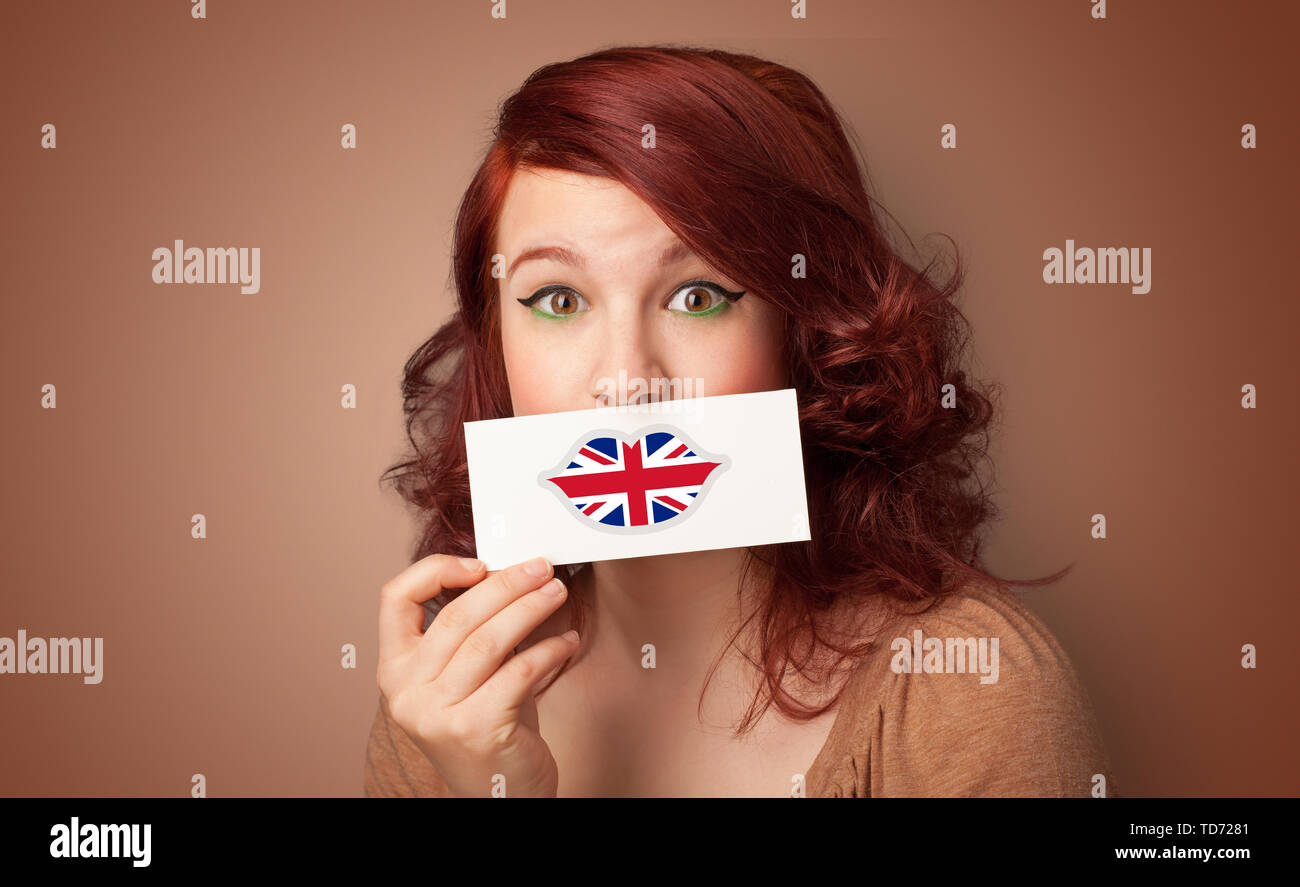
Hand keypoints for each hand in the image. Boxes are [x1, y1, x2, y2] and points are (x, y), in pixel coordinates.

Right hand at [376, 554, 577, 797]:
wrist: (498, 797)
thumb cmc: (487, 727)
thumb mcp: (465, 676)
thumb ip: (470, 632)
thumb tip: (507, 574)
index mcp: (395, 670)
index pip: (395, 598)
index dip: (435, 571)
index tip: (479, 564)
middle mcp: (406, 692)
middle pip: (455, 615)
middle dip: (506, 584)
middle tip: (541, 567)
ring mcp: (436, 714)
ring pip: (488, 640)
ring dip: (530, 608)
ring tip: (556, 592)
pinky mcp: (474, 729)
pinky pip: (518, 671)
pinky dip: (549, 650)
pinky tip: (567, 642)